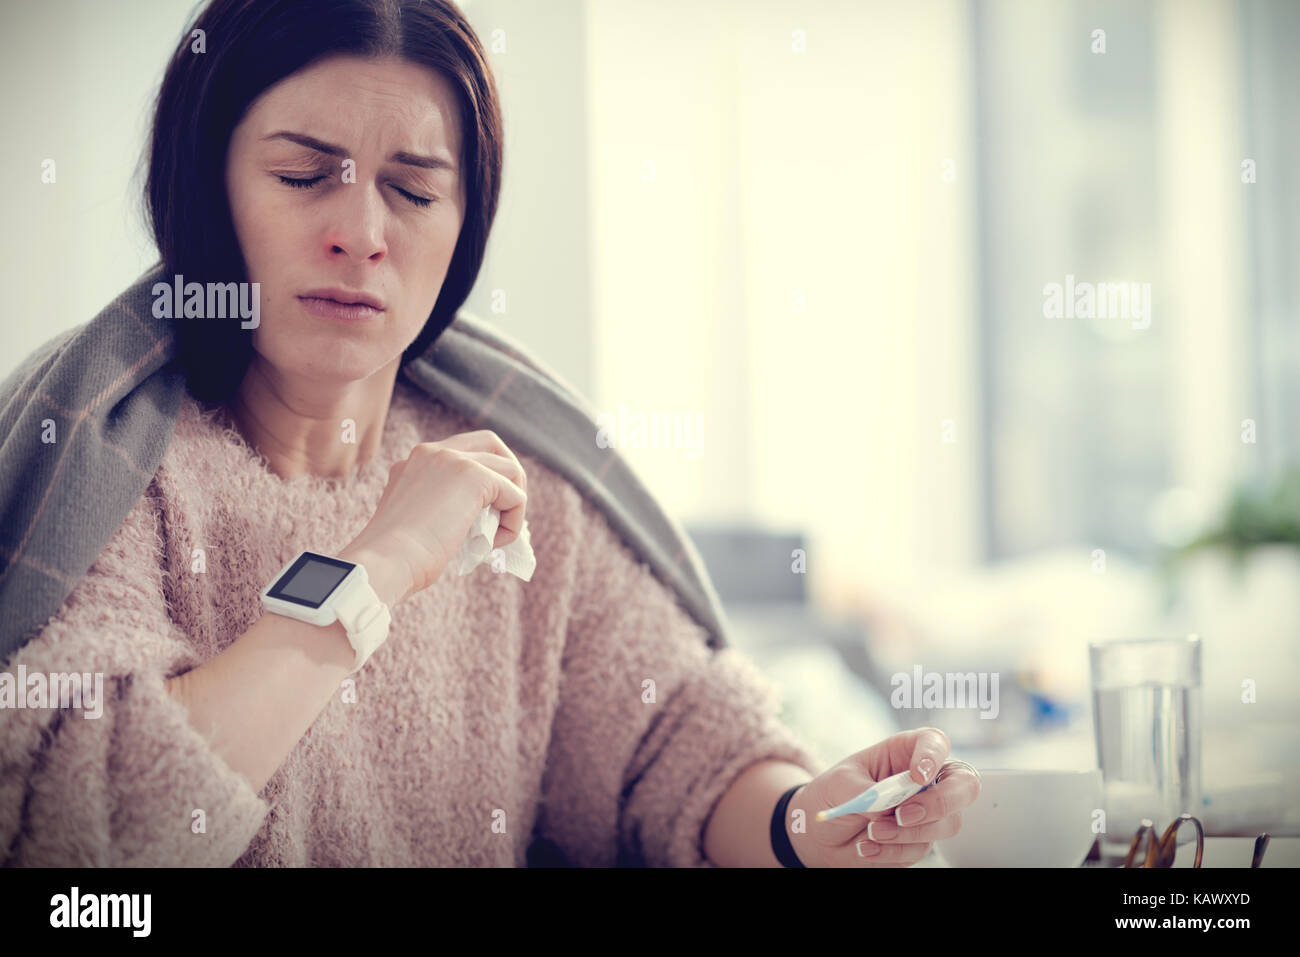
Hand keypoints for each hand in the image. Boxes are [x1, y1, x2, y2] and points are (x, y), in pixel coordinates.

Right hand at [340, 430, 526, 607]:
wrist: (385, 563)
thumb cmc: (397, 558)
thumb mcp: (418, 519)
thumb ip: (443, 504)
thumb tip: (478, 515)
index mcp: (417, 461)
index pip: (464, 452)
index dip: (485, 478)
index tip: (484, 513)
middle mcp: (433, 451)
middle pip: (492, 444)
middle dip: (510, 476)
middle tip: (506, 512)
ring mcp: (453, 459)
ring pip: (510, 470)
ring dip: (514, 505)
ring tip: (495, 537)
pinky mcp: (474, 476)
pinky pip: (516, 496)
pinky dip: (514, 524)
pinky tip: (492, 545)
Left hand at [786, 727, 979, 866]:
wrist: (821, 833)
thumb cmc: (833, 794)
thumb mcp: (840, 784)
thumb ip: (866, 793)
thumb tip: (889, 810)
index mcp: (905, 752)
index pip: (935, 743)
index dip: (933, 757)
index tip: (917, 776)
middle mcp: (925, 780)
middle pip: (964, 786)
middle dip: (940, 803)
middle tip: (903, 814)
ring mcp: (928, 813)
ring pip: (947, 824)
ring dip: (909, 832)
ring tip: (872, 832)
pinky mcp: (921, 841)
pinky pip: (922, 850)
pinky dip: (893, 851)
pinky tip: (867, 847)